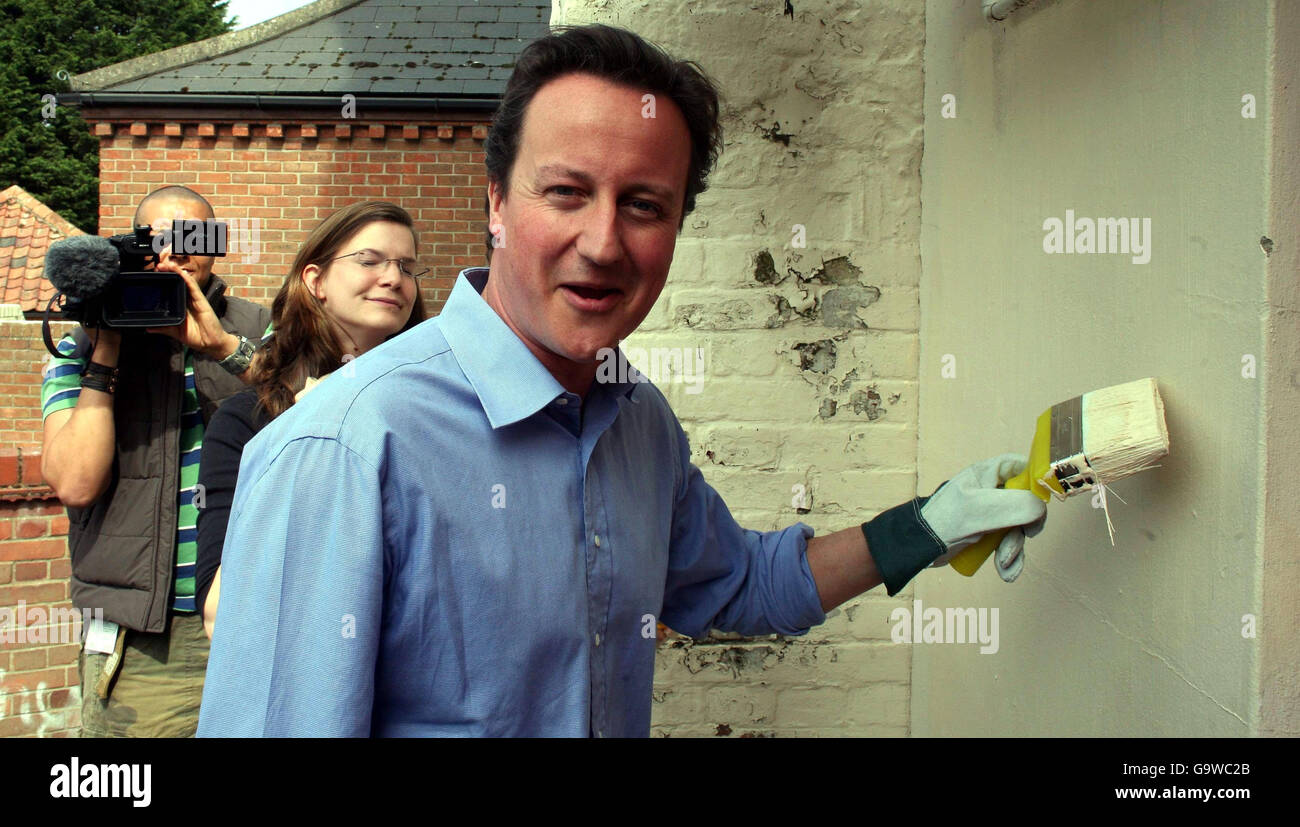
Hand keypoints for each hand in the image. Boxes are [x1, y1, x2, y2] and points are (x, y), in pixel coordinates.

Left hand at [144, 251, 232, 358]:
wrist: (210, 343)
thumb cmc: (196, 336)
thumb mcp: (175, 332)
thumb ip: (163, 328)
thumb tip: (148, 328)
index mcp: (182, 306)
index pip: (172, 290)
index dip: (164, 282)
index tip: (154, 275)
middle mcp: (188, 301)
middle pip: (178, 283)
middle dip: (168, 273)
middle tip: (157, 266)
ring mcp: (195, 299)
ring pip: (185, 282)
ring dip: (176, 272)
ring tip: (166, 264)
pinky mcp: (201, 301)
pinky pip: (193, 287)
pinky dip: (187, 279)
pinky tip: (180, 272)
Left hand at [921, 453, 1046, 581]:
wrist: (920, 547)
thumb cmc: (944, 521)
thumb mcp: (983, 509)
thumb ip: (1017, 505)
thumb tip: (1041, 510)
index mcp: (988, 474)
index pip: (1023, 467)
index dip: (1036, 483)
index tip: (1040, 503)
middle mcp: (991, 491)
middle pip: (1026, 503)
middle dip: (1024, 527)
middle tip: (1022, 536)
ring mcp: (990, 513)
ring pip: (1019, 528)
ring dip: (1015, 548)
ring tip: (1003, 561)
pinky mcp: (987, 533)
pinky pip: (1009, 544)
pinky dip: (1010, 559)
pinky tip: (1005, 571)